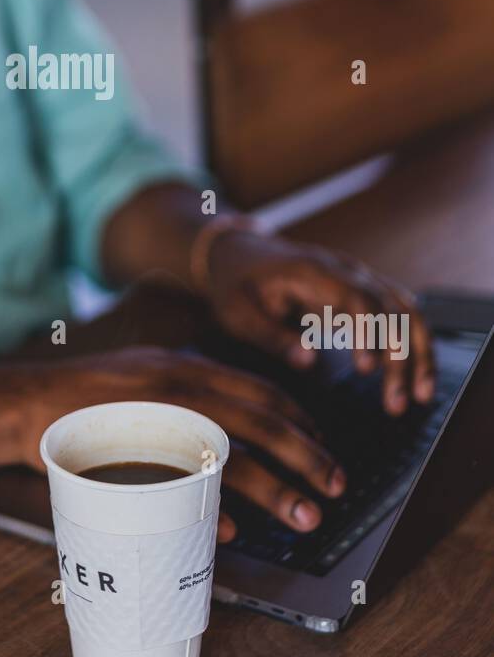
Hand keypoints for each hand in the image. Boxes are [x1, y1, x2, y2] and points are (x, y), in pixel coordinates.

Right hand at [16, 346, 347, 543]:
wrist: (24, 401)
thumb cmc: (86, 395)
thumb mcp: (144, 374)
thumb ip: (185, 390)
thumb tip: (228, 424)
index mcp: (185, 366)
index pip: (259, 390)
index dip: (299, 420)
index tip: (322, 445)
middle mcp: (179, 387)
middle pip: (261, 423)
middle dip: (307, 457)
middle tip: (336, 486)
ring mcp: (159, 420)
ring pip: (234, 456)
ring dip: (276, 491)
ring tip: (305, 517)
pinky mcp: (134, 453)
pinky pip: (185, 487)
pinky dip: (213, 510)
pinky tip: (231, 533)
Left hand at [201, 228, 434, 415]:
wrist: (238, 253)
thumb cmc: (235, 284)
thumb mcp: (238, 312)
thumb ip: (272, 336)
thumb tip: (308, 362)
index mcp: (315, 271)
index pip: (356, 298)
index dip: (368, 331)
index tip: (367, 370)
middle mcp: (346, 270)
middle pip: (391, 307)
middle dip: (401, 355)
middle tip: (397, 403)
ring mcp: (359, 278)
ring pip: (406, 309)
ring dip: (418, 351)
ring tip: (421, 396)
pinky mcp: (363, 292)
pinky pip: (401, 313)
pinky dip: (414, 343)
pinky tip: (417, 376)